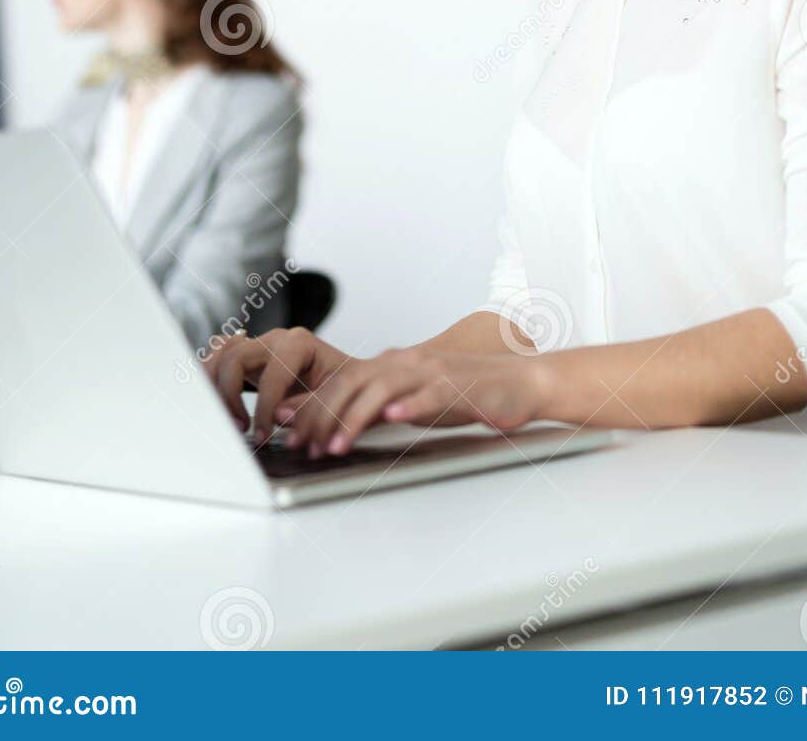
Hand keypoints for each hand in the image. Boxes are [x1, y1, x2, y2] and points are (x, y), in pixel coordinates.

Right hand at [204, 326, 351, 441]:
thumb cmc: (345, 387)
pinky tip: (218, 404)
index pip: (270, 374)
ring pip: (220, 355)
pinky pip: (218, 359)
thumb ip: (308, 407)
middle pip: (234, 358)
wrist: (348, 377)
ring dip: (216, 388)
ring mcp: (259, 344)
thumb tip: (279, 417)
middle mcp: (275, 339)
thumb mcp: (335, 397)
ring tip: (229, 419)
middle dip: (231, 396)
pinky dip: (211, 379)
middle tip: (242, 428)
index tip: (264, 435)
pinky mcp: (249, 356)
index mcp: (298, 343)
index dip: (264, 408)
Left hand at [280, 347, 550, 456]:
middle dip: (322, 414)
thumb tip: (333, 424)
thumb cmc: (465, 394)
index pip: (340, 381)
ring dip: (355, 416)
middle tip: (302, 444)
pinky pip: (430, 393)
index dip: (312, 404)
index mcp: (392, 364)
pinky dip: (410, 404)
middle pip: (352, 382)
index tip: (289, 429)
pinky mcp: (458, 386)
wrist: (518, 382)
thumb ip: (376, 407)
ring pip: (383, 388)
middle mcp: (407, 362)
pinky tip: (394, 416)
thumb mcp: (412, 400)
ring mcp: (432, 372)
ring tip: (335, 442)